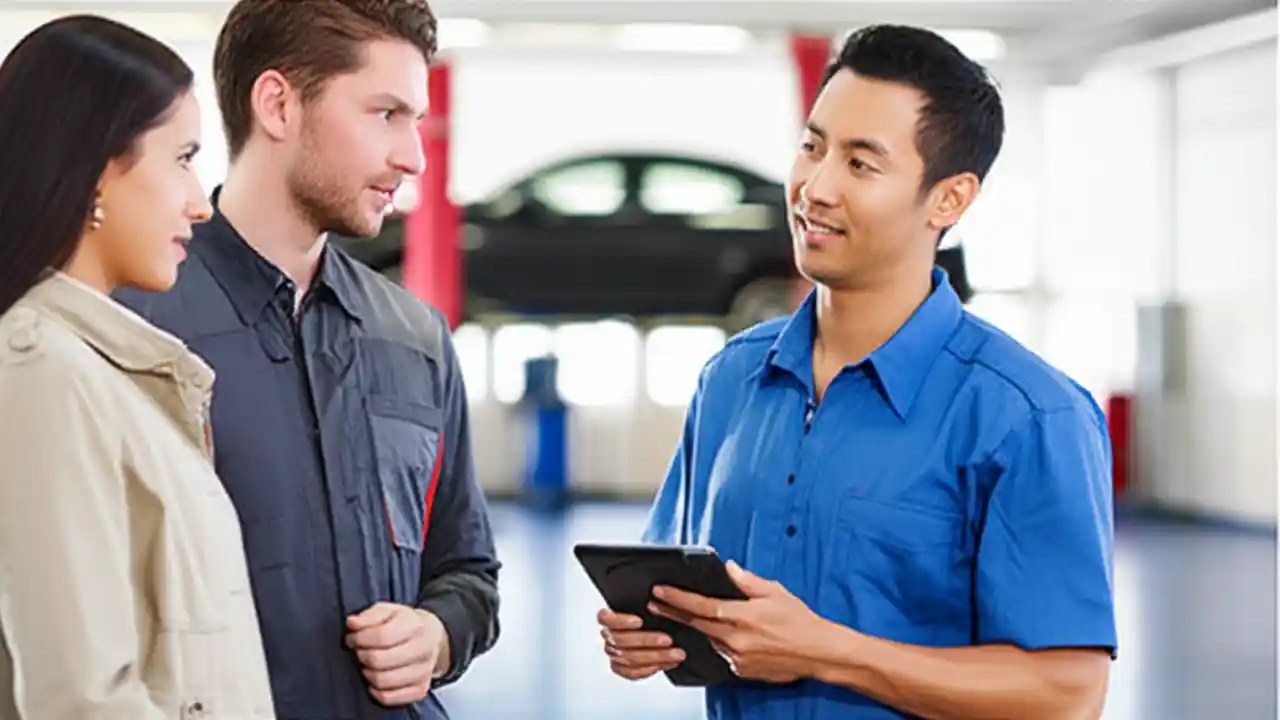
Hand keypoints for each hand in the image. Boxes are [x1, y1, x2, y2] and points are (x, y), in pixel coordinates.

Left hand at [346, 603, 450, 706]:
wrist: (431, 636)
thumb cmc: (404, 624)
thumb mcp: (388, 611)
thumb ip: (369, 616)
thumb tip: (352, 623)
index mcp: (415, 625)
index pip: (381, 636)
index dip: (360, 639)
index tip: (352, 638)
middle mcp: (423, 649)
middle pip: (379, 660)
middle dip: (362, 656)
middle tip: (359, 652)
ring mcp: (424, 671)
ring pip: (383, 681)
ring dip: (367, 673)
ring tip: (367, 665)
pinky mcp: (421, 689)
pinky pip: (389, 698)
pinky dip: (376, 692)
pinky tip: (375, 680)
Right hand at [597, 608, 685, 680]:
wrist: (668, 638)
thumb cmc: (658, 618)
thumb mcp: (659, 605)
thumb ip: (657, 601)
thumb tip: (661, 592)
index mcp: (612, 617)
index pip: (605, 618)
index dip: (620, 621)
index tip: (639, 621)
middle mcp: (610, 636)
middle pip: (620, 641)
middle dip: (646, 640)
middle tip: (667, 639)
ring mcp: (615, 654)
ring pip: (629, 658)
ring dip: (655, 656)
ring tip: (676, 654)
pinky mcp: (623, 668)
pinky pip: (631, 672)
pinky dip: (649, 669)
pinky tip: (665, 663)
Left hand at [650, 560, 827, 683]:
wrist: (818, 652)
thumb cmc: (799, 620)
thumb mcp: (775, 592)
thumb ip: (747, 580)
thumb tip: (729, 567)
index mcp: (741, 615)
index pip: (699, 606)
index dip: (676, 598)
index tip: (659, 591)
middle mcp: (735, 638)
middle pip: (696, 624)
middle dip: (674, 613)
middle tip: (657, 604)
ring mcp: (737, 657)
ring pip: (711, 639)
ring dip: (704, 628)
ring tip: (699, 617)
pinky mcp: (742, 670)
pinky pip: (725, 654)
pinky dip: (724, 643)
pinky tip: (735, 635)